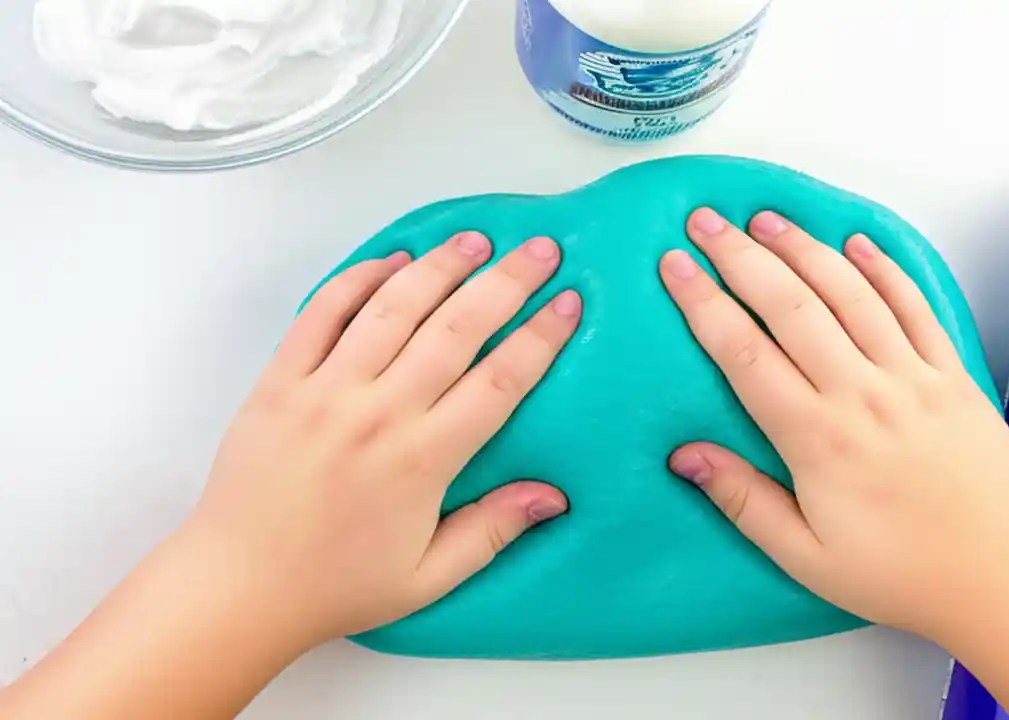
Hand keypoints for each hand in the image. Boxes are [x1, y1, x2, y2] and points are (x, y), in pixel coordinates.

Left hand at [193, 232, 580, 643]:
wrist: (239, 585)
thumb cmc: (335, 584)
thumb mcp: (428, 576)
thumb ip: (493, 531)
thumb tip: (553, 496)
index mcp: (422, 460)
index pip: (499, 381)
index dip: (540, 337)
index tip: (569, 304)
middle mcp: (377, 413)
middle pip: (456, 328)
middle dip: (506, 282)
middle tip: (540, 250)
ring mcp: (324, 390)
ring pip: (393, 308)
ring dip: (439, 267)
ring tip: (475, 241)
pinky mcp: (280, 381)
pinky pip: (321, 313)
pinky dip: (358, 279)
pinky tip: (392, 260)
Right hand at [660, 208, 1008, 635]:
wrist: (1004, 577)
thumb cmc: (901, 574)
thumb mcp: (807, 558)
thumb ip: (744, 501)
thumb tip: (685, 455)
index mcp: (818, 438)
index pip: (744, 352)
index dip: (704, 303)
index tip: (674, 265)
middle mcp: (863, 393)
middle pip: (791, 305)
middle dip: (742, 255)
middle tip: (706, 221)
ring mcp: (913, 378)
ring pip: (851, 293)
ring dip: (804, 248)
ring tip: (766, 218)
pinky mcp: (954, 375)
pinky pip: (916, 307)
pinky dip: (886, 268)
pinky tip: (857, 242)